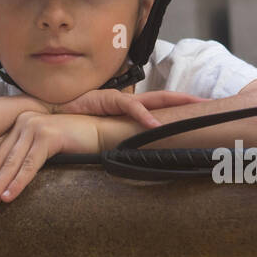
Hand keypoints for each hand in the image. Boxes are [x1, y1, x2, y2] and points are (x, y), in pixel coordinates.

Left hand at [0, 110, 98, 214]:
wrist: (101, 133)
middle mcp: (22, 122)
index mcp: (17, 124)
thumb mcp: (40, 149)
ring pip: (9, 163)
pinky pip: (30, 164)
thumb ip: (22, 156)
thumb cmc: (72, 144)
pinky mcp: (49, 135)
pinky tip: (8, 198)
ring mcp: (35, 126)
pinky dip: (17, 183)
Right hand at [48, 88, 208, 129]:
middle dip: (187, 102)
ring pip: (152, 99)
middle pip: (164, 99)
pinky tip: (154, 125)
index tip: (200, 114)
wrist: (47, 111)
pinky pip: (127, 105)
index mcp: (127, 109)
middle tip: (209, 107)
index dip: (178, 109)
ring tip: (194, 114)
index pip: (158, 107)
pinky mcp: (105, 98)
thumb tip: (130, 158)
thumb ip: (115, 141)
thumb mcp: (99, 133)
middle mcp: (126, 101)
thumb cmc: (71, 123)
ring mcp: (117, 98)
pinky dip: (142, 115)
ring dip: (174, 105)